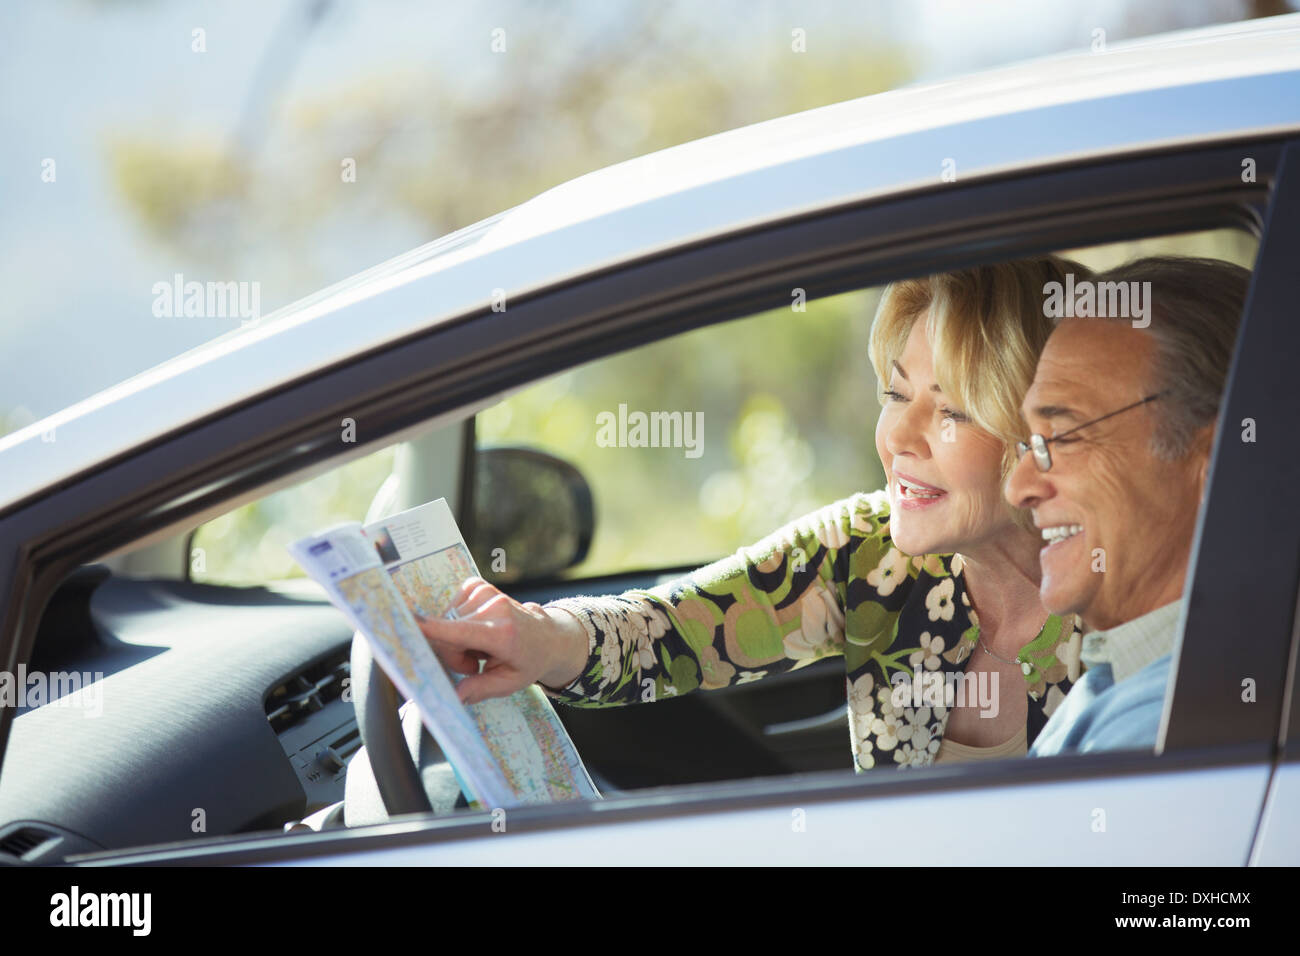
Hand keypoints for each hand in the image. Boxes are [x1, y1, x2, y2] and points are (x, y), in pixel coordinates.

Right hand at [408, 577, 587, 705]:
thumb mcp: (509, 683)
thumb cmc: (528, 661)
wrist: (548, 636)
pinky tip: (475, 627)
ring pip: (447, 622)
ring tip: (480, 645)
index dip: (434, 629)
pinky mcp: (478, 586)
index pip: (461, 631)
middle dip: (454, 654)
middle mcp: (494, 608)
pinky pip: (452, 607)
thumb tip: (454, 697)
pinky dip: (459, 622)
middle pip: (447, 634)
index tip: (410, 624)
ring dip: (457, 638)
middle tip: (476, 662)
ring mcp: (486, 593)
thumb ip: (480, 689)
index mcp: (502, 633)